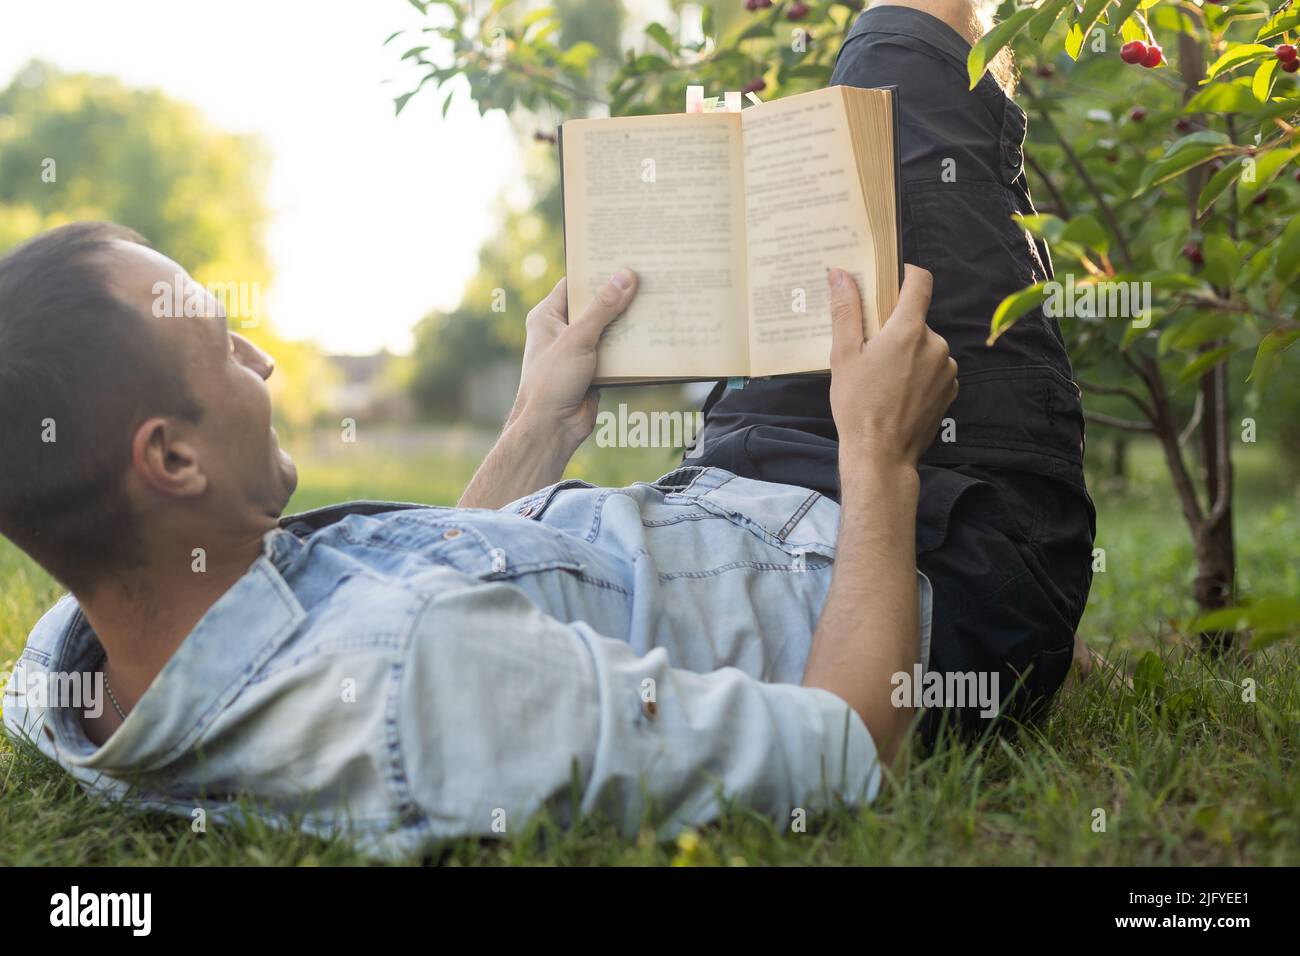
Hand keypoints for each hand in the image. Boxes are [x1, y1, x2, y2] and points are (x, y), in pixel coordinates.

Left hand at [509, 270, 637, 451]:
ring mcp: (580, 351)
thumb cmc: (551, 381)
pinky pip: (618, 353)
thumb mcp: (577, 338)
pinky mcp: (595, 370)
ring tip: (657, 302)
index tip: (624, 256)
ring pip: (610, 329)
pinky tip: (655, 336)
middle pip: (597, 305)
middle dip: (621, 296)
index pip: (576, 283)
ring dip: (630, 322)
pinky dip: (633, 347)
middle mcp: (563, 331)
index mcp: (548, 316)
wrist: (551, 428)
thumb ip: (603, 308)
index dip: (598, 270)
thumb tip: (625, 276)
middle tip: (649, 277)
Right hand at [827, 265, 956, 470]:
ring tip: (883, 377)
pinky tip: (898, 392)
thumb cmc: (858, 405)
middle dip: (896, 326)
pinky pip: (935, 368)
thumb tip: (840, 274)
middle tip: (871, 348)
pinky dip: (919, 373)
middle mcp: (936, 344)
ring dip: (908, 352)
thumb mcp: (843, 355)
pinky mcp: (951, 389)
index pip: (920, 281)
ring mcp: (947, 368)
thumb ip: (846, 310)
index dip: (906, 273)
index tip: (892, 278)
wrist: (881, 454)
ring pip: (925, 345)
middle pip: (917, 319)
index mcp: (908, 330)